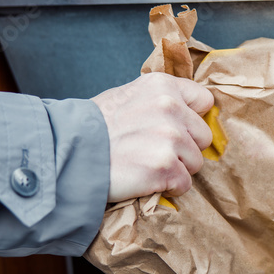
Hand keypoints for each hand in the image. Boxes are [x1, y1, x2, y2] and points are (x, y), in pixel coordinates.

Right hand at [91, 72, 213, 201]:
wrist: (68, 153)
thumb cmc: (95, 128)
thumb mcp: (127, 96)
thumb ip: (160, 100)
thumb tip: (189, 110)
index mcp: (162, 85)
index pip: (204, 101)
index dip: (191, 119)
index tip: (173, 128)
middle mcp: (170, 107)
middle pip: (203, 136)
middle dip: (184, 147)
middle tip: (153, 150)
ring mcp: (169, 137)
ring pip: (196, 162)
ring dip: (176, 168)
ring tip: (145, 164)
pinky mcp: (165, 166)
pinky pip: (184, 184)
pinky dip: (168, 187)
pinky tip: (145, 179)